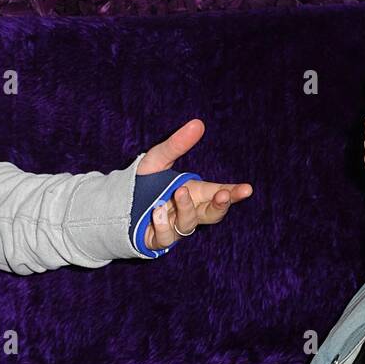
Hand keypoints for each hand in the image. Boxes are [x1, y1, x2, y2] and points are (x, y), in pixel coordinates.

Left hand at [136, 119, 252, 249]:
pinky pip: (166, 237)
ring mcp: (175, 227)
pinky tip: (156, 212)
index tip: (247, 189)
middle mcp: (189, 211)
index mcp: (195, 192)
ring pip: (189, 224)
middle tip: (224, 195)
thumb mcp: (159, 158)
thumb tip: (198, 123)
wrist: (118, 203)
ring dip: (186, 209)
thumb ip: (177, 144)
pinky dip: (163, 225)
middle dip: (221, 206)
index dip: (234, 193)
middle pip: (213, 214)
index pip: (219, 193)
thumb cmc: (145, 181)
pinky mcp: (159, 240)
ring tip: (179, 192)